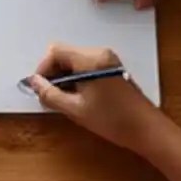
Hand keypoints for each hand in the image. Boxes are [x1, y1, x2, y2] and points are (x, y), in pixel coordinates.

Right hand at [26, 43, 162, 151]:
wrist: (146, 129)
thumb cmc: (111, 120)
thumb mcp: (75, 109)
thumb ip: (50, 94)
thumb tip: (33, 82)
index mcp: (90, 59)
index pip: (55, 51)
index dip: (43, 69)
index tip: (40, 89)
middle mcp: (100, 53)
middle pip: (65, 54)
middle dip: (54, 74)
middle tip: (52, 97)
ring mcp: (108, 59)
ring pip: (75, 61)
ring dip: (65, 77)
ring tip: (67, 100)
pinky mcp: (113, 67)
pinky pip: (87, 65)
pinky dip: (78, 78)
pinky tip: (81, 97)